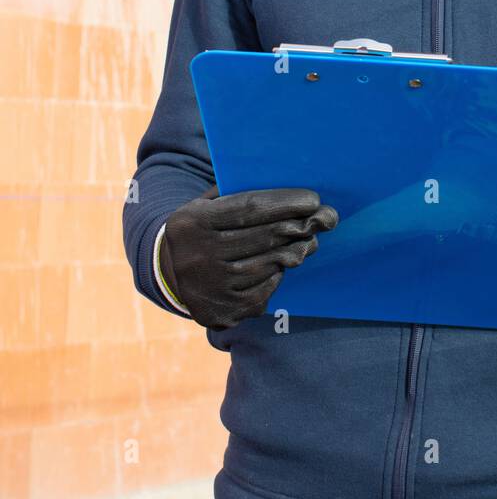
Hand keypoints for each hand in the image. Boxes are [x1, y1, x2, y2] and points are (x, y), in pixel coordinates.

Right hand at [160, 185, 338, 328]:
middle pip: (263, 237)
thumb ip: (236, 194)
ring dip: (295, 251)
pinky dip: (277, 275)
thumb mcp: (204, 205)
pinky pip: (263, 290)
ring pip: (267, 264)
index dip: (285, 203)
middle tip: (327, 218)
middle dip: (300, 225)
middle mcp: (198, 256)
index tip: (313, 199)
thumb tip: (286, 187)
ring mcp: (209, 287)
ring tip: (310, 240)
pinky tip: (283, 265)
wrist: (168, 274)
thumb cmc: (201, 230)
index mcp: (192, 223)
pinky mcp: (221, 311)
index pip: (249, 208)